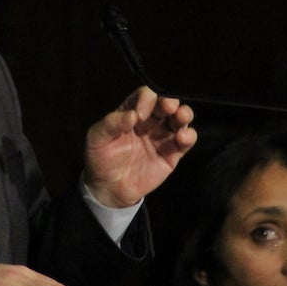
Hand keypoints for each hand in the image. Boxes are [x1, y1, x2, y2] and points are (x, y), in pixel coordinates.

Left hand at [84, 86, 196, 208]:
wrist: (109, 189)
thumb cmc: (100, 159)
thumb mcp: (97, 138)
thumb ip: (111, 124)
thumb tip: (132, 115)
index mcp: (131, 112)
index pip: (144, 96)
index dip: (146, 100)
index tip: (140, 114)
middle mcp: (150, 121)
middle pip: (165, 104)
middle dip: (169, 102)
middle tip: (169, 107)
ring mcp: (162, 136)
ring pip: (179, 119)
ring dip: (184, 115)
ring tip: (181, 117)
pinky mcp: (172, 154)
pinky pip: (186, 142)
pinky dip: (189, 136)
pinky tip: (183, 138)